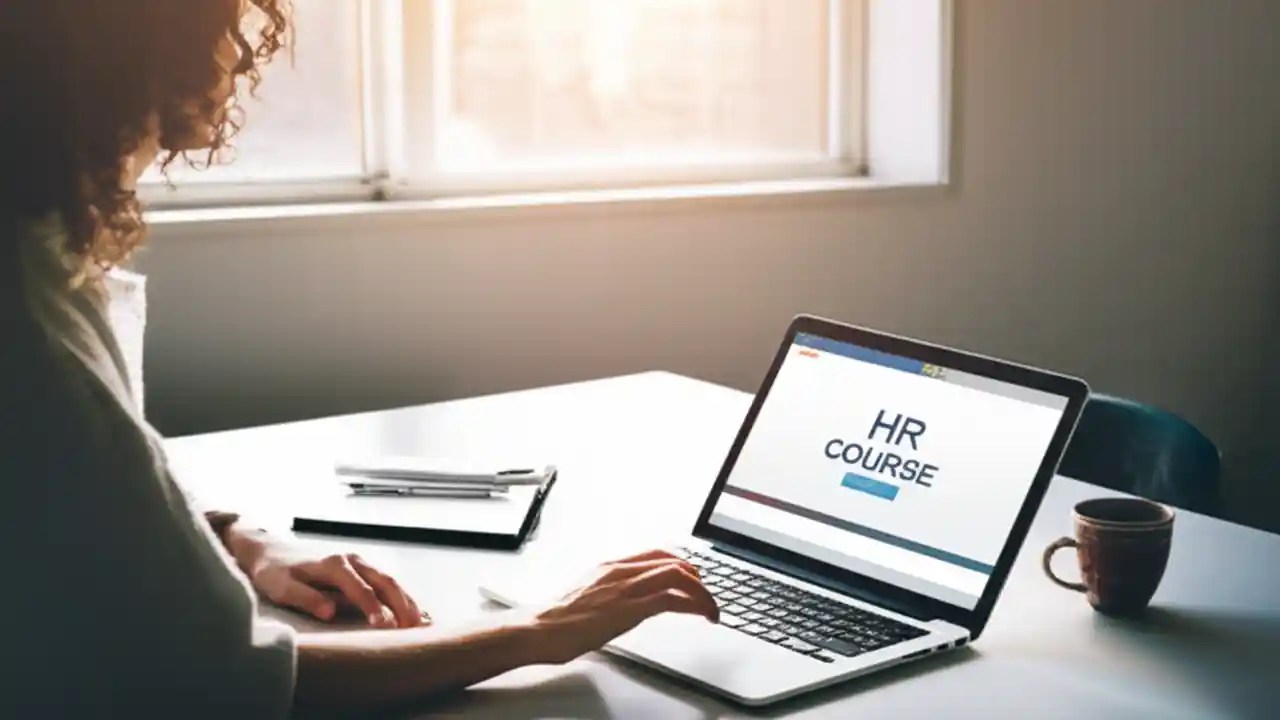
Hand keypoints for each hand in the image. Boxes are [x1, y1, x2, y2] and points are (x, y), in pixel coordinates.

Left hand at [225, 527, 424, 628]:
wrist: (270, 549)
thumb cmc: (274, 571)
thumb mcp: (282, 587)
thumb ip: (307, 598)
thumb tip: (331, 612)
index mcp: (334, 564)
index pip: (361, 589)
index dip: (374, 608)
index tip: (385, 627)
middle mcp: (352, 559)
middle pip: (386, 581)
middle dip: (402, 605)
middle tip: (413, 628)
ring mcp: (359, 561)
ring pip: (391, 580)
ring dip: (407, 600)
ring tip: (421, 622)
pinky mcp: (360, 567)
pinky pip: (387, 580)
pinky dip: (403, 595)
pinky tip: (413, 609)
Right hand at [527, 549, 719, 664]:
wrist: (538, 629)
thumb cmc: (556, 620)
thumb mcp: (587, 597)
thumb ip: (607, 594)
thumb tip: (621, 604)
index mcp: (610, 566)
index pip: (655, 554)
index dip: (680, 563)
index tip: (691, 576)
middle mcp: (621, 570)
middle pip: (672, 561)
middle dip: (697, 577)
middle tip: (706, 595)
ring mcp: (626, 587)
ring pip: (679, 575)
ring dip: (703, 592)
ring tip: (711, 608)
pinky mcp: (630, 607)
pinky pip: (673, 598)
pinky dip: (696, 604)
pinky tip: (703, 615)